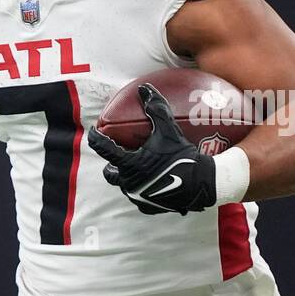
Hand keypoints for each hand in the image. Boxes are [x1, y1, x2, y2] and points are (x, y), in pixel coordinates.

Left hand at [87, 84, 215, 214]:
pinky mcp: (149, 207)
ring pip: (126, 186)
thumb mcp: (169, 129)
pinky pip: (140, 198)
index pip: (103, 149)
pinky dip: (142, 189)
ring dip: (128, 177)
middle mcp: (129, 183)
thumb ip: (156, 108)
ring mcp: (138, 197)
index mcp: (129, 164)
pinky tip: (152, 184)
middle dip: (111, 166)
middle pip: (111, 173)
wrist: (200, 184)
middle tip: (117, 158)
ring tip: (137, 169)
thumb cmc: (182, 155)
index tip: (94, 132)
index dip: (96, 138)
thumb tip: (144, 88)